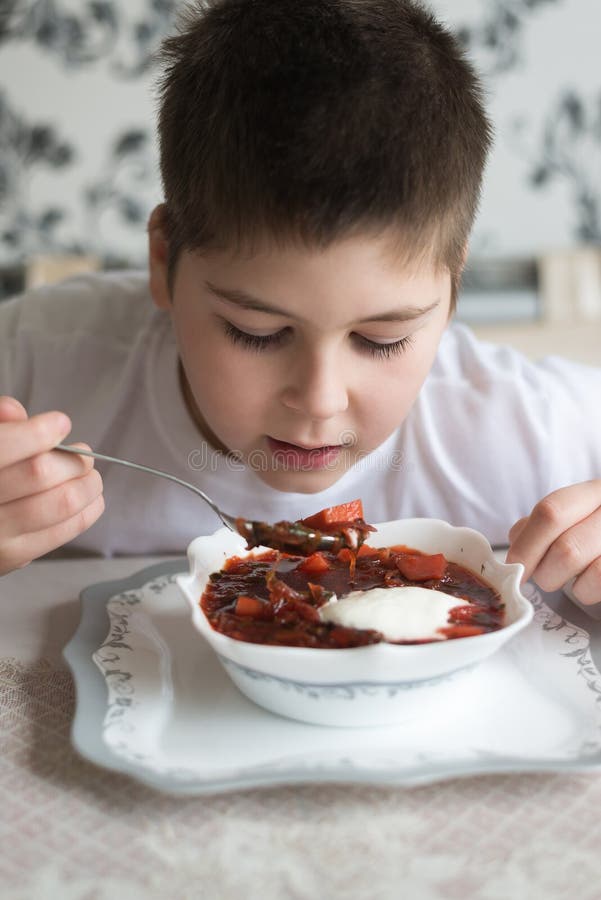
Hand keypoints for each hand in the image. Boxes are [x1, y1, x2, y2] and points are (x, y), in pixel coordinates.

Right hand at [0, 396, 104, 574]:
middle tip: (83, 455)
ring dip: (87, 485)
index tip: (60, 424)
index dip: (40, 432)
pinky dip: (87, 511)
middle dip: (72, 459)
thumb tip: (14, 410)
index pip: (5, 446)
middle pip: (39, 473)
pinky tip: (91, 499)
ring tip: (90, 476)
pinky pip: (61, 532)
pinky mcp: (13, 556)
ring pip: (59, 503)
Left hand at [506, 480, 600, 604]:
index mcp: (594, 493)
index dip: (527, 544)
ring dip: (564, 583)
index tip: (515, 566)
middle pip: (566, 548)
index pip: (551, 512)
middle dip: (543, 571)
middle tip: (542, 576)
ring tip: (567, 579)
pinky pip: (600, 583)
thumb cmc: (596, 530)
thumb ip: (543, 523)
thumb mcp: (574, 515)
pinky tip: (587, 584)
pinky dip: (586, 591)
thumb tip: (516, 543)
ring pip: (583, 568)